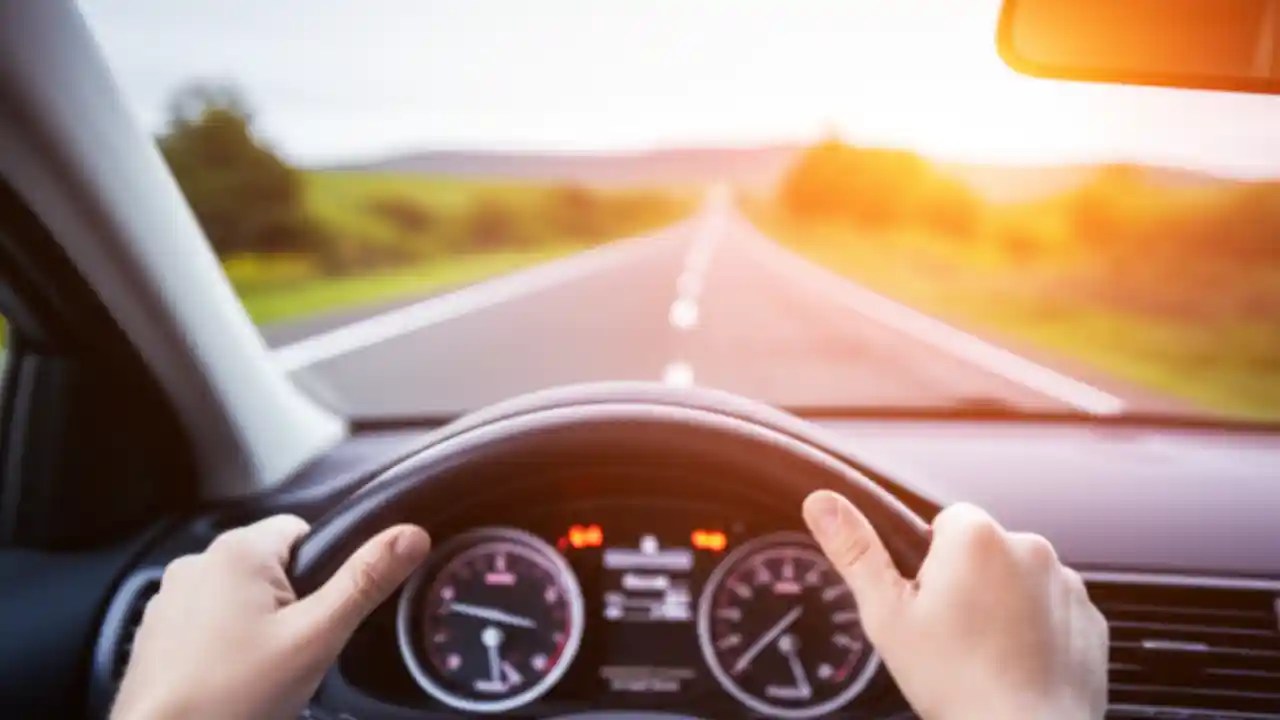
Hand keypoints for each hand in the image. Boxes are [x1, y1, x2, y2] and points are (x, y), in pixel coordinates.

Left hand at [111, 515, 430, 719]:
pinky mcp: (154, 631)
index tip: (318, 615)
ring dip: (253, 623)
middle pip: (270, 566)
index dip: (322, 572)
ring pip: (237, 596)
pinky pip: (205, 622)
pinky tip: (227, 678)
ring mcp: (168, 598)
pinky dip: (220, 644)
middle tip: (293, 650)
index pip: (302, 531)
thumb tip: (411, 535)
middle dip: (288, 603)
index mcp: (237, 550)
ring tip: (258, 670)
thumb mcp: (317, 637)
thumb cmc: (235, 694)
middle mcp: (196, 562)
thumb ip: (365, 582)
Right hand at [802, 491, 1107, 719]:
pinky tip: (1018, 662)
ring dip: (1005, 602)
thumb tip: (822, 501)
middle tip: (952, 633)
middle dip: (969, 580)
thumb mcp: (887, 615)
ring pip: (1020, 579)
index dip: (931, 563)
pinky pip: (1055, 610)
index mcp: (976, 537)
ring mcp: (1067, 584)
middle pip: (984, 550)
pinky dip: (1039, 629)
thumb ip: (856, 551)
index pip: (946, 522)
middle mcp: (1030, 547)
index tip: (929, 602)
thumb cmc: (955, 682)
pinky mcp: (1092, 619)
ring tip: (987, 653)